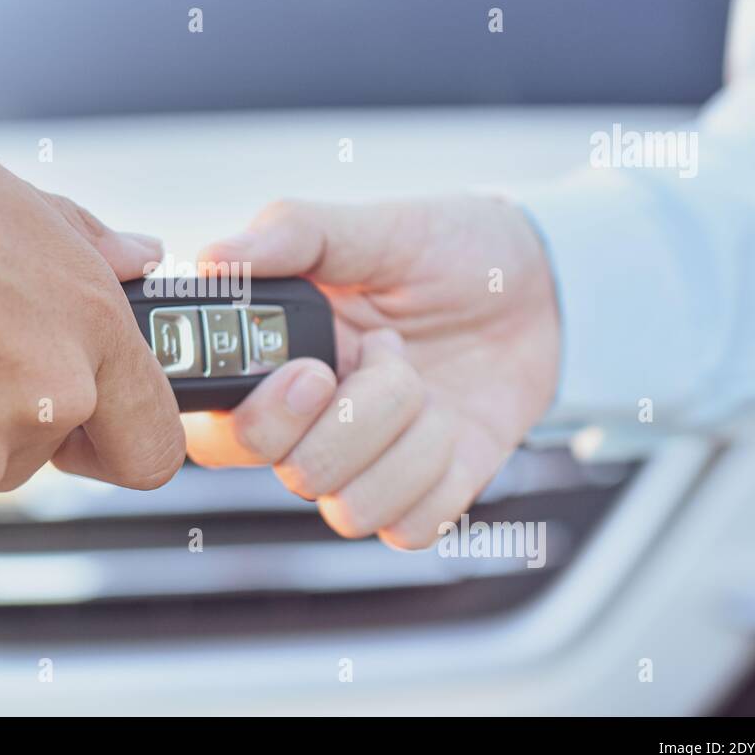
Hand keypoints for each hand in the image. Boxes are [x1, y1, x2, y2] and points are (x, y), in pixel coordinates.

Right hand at [182, 197, 559, 548]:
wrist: (542, 284)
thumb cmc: (445, 248)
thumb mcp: (371, 226)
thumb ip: (290, 235)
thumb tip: (212, 261)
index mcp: (274, 365)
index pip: (218, 433)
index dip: (260, 418)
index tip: (314, 368)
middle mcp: (309, 427)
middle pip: (294, 474)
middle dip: (358, 413)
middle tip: (386, 349)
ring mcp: (366, 467)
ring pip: (352, 510)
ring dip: (406, 436)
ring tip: (420, 378)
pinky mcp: (422, 496)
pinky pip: (410, 528)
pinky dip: (439, 474)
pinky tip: (448, 422)